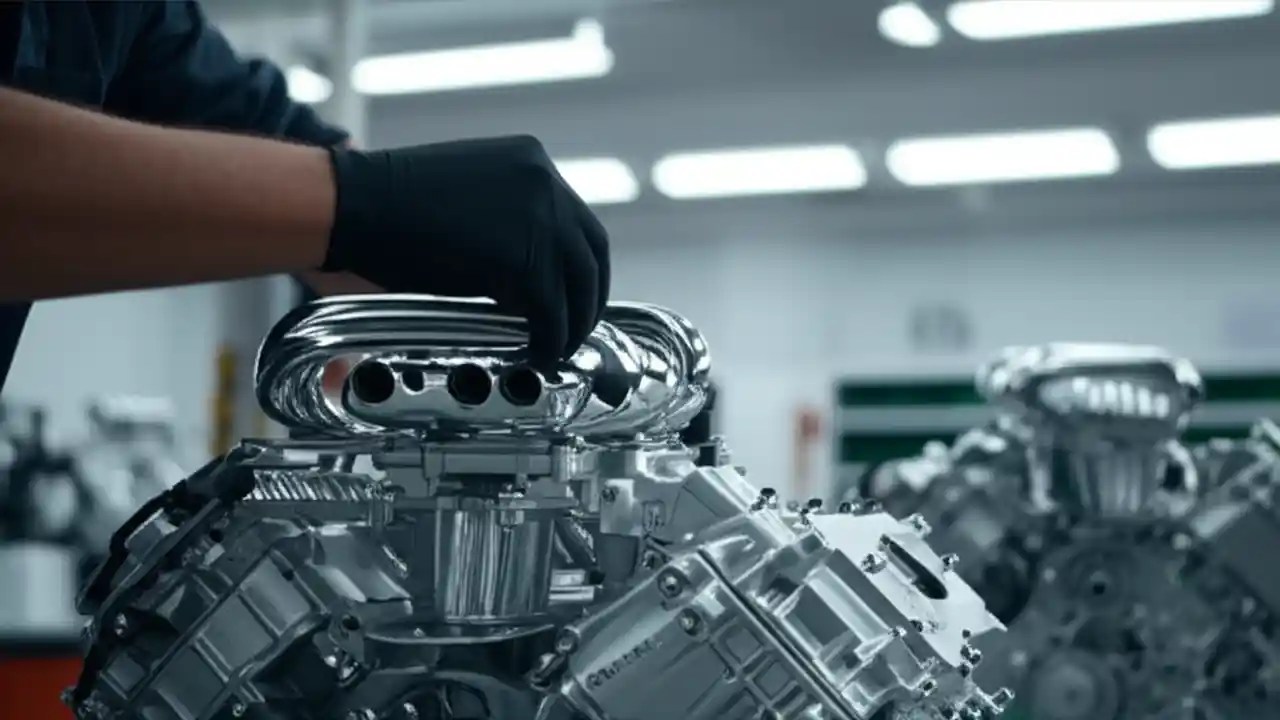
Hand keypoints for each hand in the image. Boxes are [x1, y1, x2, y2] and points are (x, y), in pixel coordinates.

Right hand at [321, 135, 609, 367]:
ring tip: (555, 349)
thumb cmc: (394, 213)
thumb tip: (532, 286)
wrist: (353, 205)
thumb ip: (511, 234)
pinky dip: (550, 336)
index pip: (579, 223)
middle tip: (573, 332)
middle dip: (587, 299)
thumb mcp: (470, 210)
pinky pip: (551, 306)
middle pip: (592, 251)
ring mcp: (539, 212)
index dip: (581, 269)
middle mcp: (545, 180)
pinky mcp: (523, 251)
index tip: (573, 298)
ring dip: (571, 323)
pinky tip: (537, 352)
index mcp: (532, 162)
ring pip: (578, 282)